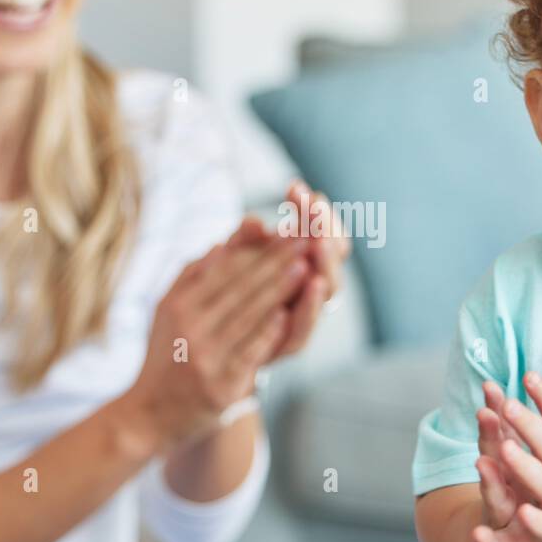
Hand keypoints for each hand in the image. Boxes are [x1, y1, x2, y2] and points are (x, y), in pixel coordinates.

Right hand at [124, 227, 311, 450]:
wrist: (148, 414)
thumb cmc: (165, 355)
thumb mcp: (167, 311)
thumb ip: (192, 277)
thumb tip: (220, 244)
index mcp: (179, 305)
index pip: (225, 270)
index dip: (257, 249)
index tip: (284, 231)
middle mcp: (190, 327)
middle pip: (240, 288)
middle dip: (275, 261)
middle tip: (304, 238)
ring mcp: (205, 357)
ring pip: (247, 316)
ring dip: (278, 289)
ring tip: (303, 266)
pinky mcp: (220, 385)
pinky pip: (247, 352)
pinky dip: (267, 332)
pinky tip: (286, 314)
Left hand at [233, 180, 351, 360]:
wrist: (208, 352)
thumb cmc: (224, 295)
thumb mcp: (233, 262)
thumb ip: (244, 243)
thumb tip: (254, 222)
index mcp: (303, 264)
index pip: (326, 233)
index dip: (317, 212)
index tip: (298, 188)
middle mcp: (312, 290)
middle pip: (333, 254)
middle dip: (323, 228)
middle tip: (314, 206)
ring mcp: (304, 316)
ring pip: (329, 289)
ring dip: (325, 261)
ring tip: (318, 241)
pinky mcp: (288, 345)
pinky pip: (307, 327)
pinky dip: (310, 307)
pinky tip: (310, 282)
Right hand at [471, 381, 541, 541]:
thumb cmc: (529, 504)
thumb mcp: (531, 469)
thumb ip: (526, 435)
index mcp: (516, 469)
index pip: (506, 434)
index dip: (499, 410)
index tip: (492, 386)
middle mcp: (505, 488)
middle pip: (495, 458)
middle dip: (490, 435)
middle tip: (484, 413)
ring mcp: (502, 517)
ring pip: (494, 496)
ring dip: (488, 480)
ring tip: (481, 464)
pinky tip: (478, 537)